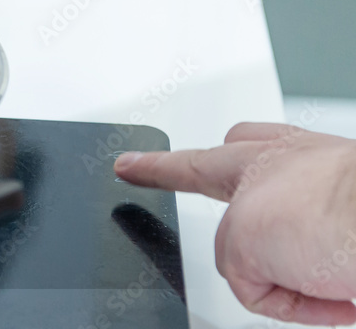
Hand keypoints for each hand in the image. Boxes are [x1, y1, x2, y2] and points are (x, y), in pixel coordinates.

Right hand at [115, 122, 355, 324]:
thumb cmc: (342, 215)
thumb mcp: (243, 241)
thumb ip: (233, 258)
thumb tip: (262, 277)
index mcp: (253, 161)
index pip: (188, 165)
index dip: (153, 170)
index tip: (130, 164)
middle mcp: (294, 173)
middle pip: (248, 190)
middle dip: (238, 215)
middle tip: (248, 240)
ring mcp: (334, 200)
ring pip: (291, 250)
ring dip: (296, 277)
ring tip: (315, 277)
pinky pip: (325, 291)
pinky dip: (327, 303)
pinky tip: (340, 298)